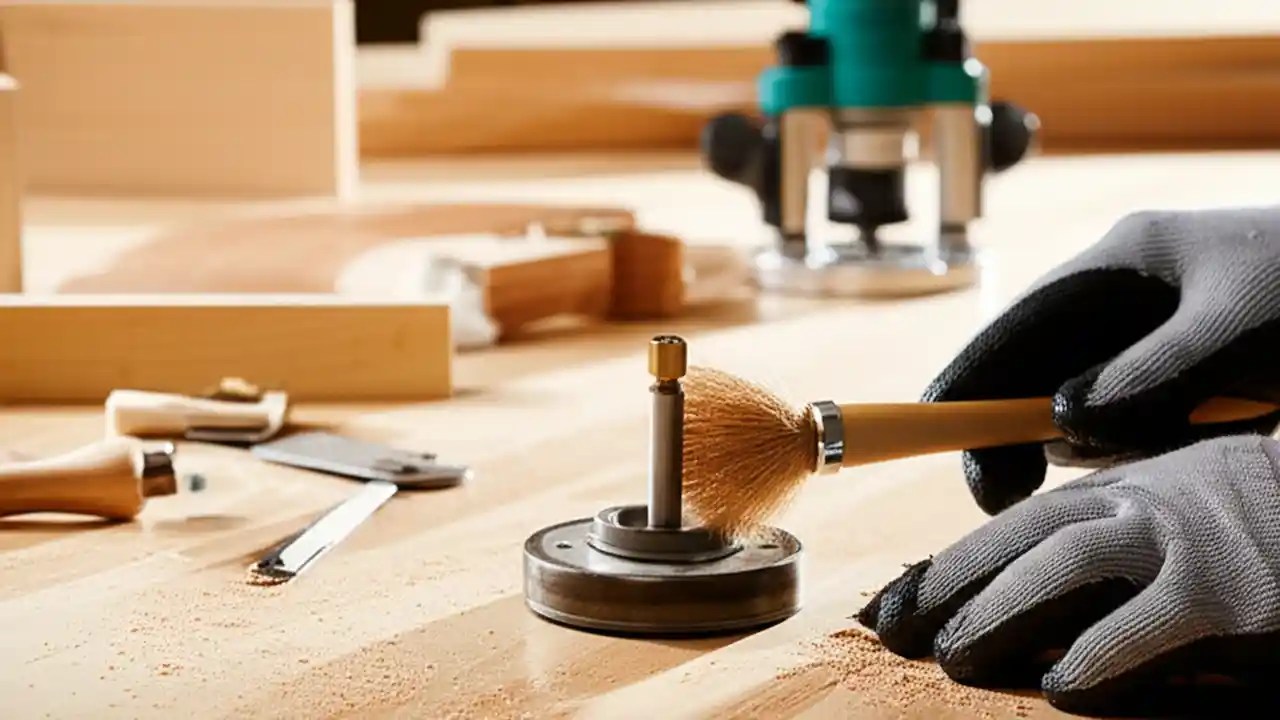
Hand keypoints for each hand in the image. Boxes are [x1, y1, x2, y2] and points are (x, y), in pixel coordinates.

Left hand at [856, 435, 1279, 716]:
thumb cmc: (1249, 526)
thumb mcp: (1166, 512)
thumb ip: (1097, 538)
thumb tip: (1004, 595)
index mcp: (1118, 493)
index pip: (1012, 527)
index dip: (948, 569)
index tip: (892, 606)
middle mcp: (1141, 508)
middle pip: (1023, 541)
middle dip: (951, 587)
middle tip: (892, 633)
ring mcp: (1186, 548)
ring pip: (1066, 567)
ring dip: (1000, 613)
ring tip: (952, 659)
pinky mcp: (1233, 600)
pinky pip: (1150, 628)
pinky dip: (1101, 657)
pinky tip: (1061, 688)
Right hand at [924, 206, 1279, 513]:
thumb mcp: (1241, 328)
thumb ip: (1150, 375)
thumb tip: (1062, 427)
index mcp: (1126, 259)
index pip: (1020, 321)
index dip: (970, 372)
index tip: (937, 425)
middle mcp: (1126, 296)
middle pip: (1036, 367)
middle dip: (1015, 424)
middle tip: (1001, 490)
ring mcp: (1154, 336)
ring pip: (1084, 403)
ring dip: (1093, 440)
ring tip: (1161, 443)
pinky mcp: (1187, 375)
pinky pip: (1135, 420)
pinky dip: (1141, 445)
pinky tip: (1193, 437)